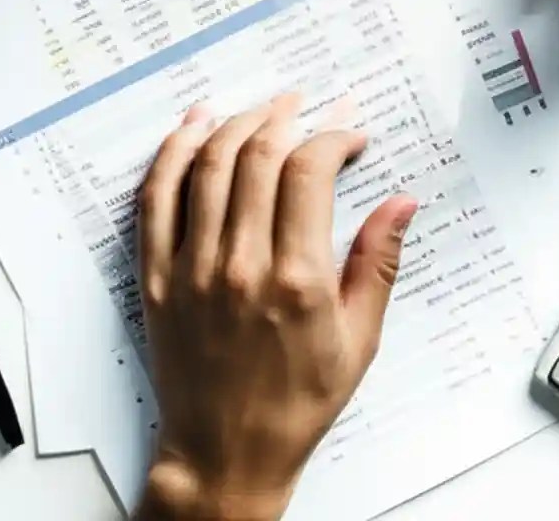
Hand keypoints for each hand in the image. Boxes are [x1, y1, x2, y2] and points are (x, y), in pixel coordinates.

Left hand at [133, 96, 417, 520]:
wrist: (227, 453)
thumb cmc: (297, 403)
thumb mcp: (359, 339)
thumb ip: (379, 263)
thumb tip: (402, 204)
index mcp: (297, 279)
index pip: (309, 173)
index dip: (331, 137)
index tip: (347, 135)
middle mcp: (240, 265)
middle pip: (257, 157)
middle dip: (283, 117)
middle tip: (301, 105)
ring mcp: (192, 269)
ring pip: (206, 166)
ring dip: (233, 124)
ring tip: (257, 108)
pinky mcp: (158, 278)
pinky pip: (156, 199)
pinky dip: (171, 154)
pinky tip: (191, 130)